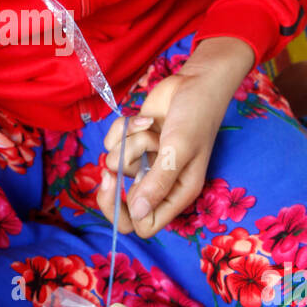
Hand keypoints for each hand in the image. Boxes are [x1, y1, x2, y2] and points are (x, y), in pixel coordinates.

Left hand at [97, 68, 234, 237]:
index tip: (117, 188)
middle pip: (122, 203)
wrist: (195, 81)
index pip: (144, 224)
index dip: (125, 213)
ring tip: (152, 129)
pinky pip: (111, 143)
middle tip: (110, 172)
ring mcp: (145, 162)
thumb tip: (137, 212)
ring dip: (129, 142)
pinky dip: (122, 129)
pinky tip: (143, 119)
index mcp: (177, 193)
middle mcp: (159, 182)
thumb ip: (159, 181)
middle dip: (114, 182)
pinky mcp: (134, 143)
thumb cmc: (197, 115)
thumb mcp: (179, 148)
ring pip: (115, 164)